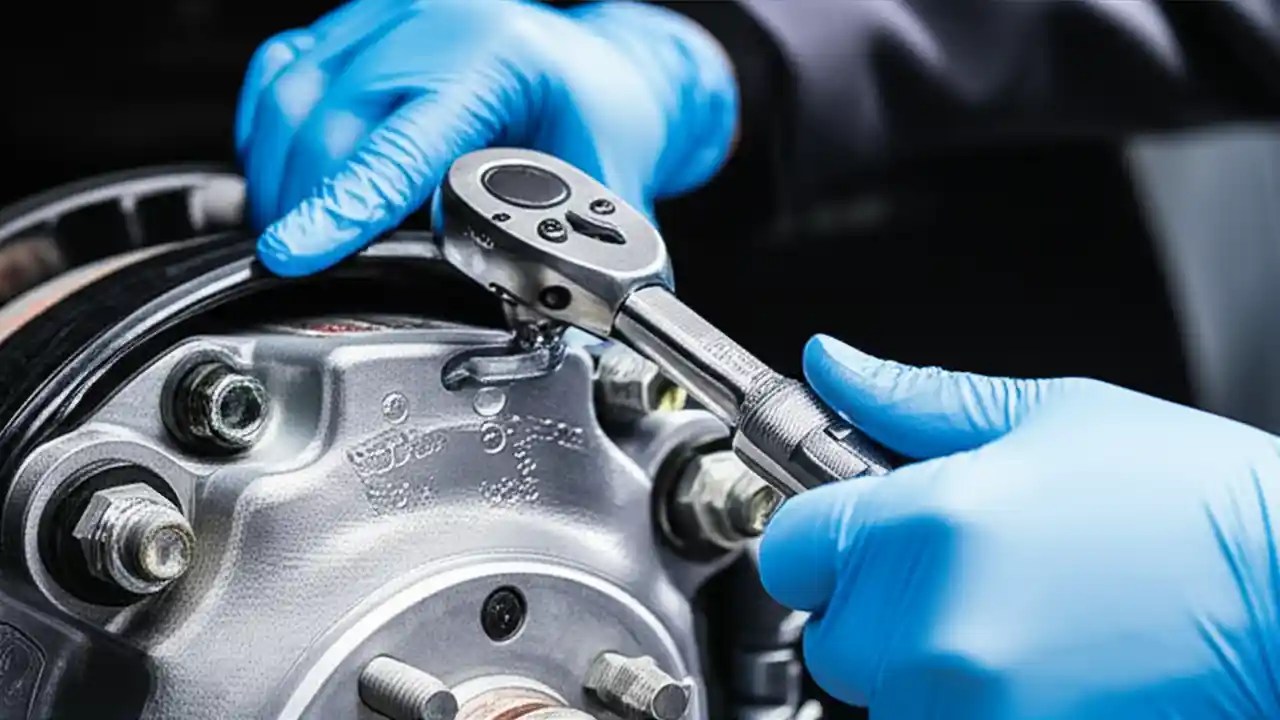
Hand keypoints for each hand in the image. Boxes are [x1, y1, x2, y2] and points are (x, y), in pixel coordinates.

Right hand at [235, 0, 736, 275]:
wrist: (600, 69)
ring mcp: (389, 17)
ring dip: (279, 177)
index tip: (291, 253)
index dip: (339, 208)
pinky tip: (292, 178)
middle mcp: (432, 23)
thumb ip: (565, 251)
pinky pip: (283, 74)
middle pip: (325, 123)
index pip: (395, 148)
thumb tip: (542, 317)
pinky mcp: (359, 25)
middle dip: (304, 207)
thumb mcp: (603, 184)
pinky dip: (272, 135)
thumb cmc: (602, 116)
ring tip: (300, 232)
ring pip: (289, 97)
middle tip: (308, 265)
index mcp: (495, 58)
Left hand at [760, 336, 1279, 718]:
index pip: (789, 545)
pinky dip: (966, 702)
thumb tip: (831, 365)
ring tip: (1018, 615)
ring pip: (882, 691)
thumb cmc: (1193, 507)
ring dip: (923, 660)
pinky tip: (1038, 660)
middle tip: (962, 568)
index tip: (855, 524)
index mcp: (928, 524)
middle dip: (877, 600)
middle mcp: (931, 630)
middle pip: (830, 630)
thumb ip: (914, 402)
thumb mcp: (1052, 418)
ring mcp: (966, 710)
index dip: (821, 531)